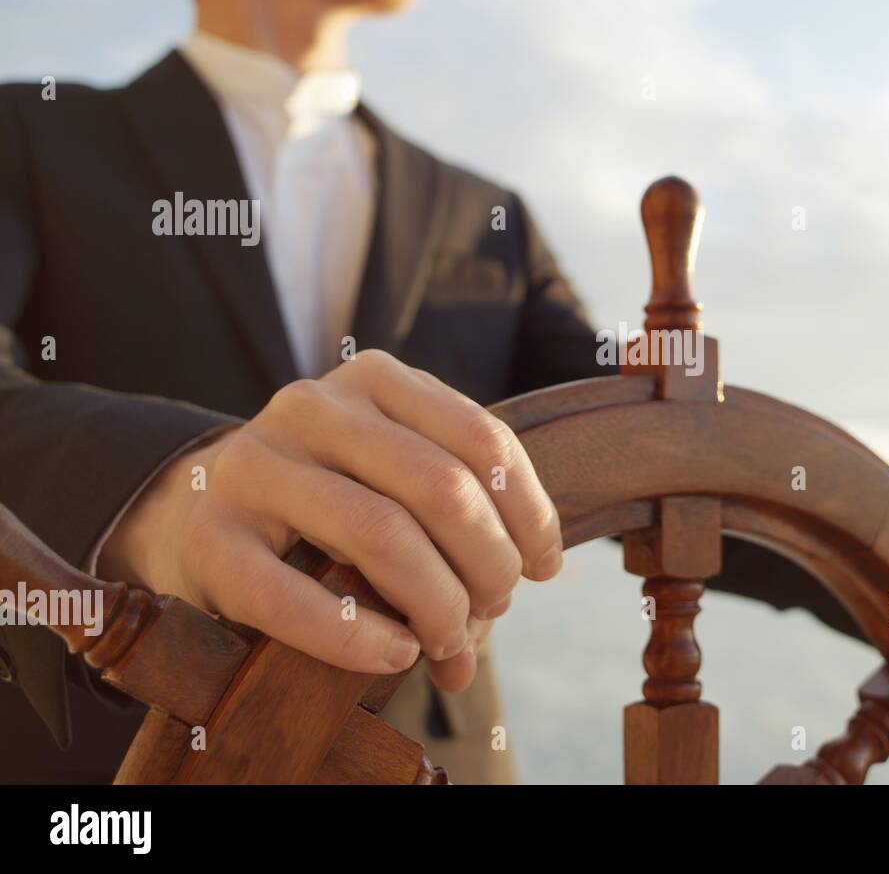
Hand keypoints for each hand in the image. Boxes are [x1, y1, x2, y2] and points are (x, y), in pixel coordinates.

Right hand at [99, 349, 561, 693]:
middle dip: (488, 564)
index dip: (528, 511)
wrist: (198, 514)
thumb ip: (460, 514)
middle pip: (441, 487)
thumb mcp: (394, 478)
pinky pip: (294, 598)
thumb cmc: (328, 503)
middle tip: (494, 609)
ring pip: (381, 534)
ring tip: (449, 641)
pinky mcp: (209, 538)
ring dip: (437, 604)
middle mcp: (312, 407)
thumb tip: (525, 584)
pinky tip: (395, 654)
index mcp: (373, 380)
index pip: (482, 439)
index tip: (545, 566)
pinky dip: (359, 637)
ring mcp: (253, 466)